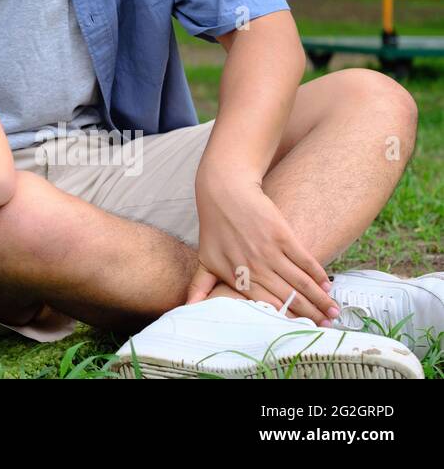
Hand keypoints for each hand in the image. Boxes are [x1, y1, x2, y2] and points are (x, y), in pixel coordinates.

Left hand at [187, 171, 337, 324]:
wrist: (224, 191)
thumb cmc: (214, 227)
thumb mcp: (205, 258)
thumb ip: (201, 285)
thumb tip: (188, 308)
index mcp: (236, 276)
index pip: (267, 304)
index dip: (287, 319)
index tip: (303, 331)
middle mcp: (253, 266)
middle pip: (287, 297)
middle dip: (310, 314)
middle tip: (327, 325)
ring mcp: (268, 251)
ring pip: (300, 282)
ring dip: (320, 299)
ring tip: (334, 312)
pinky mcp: (282, 234)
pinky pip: (304, 260)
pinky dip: (318, 274)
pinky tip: (327, 285)